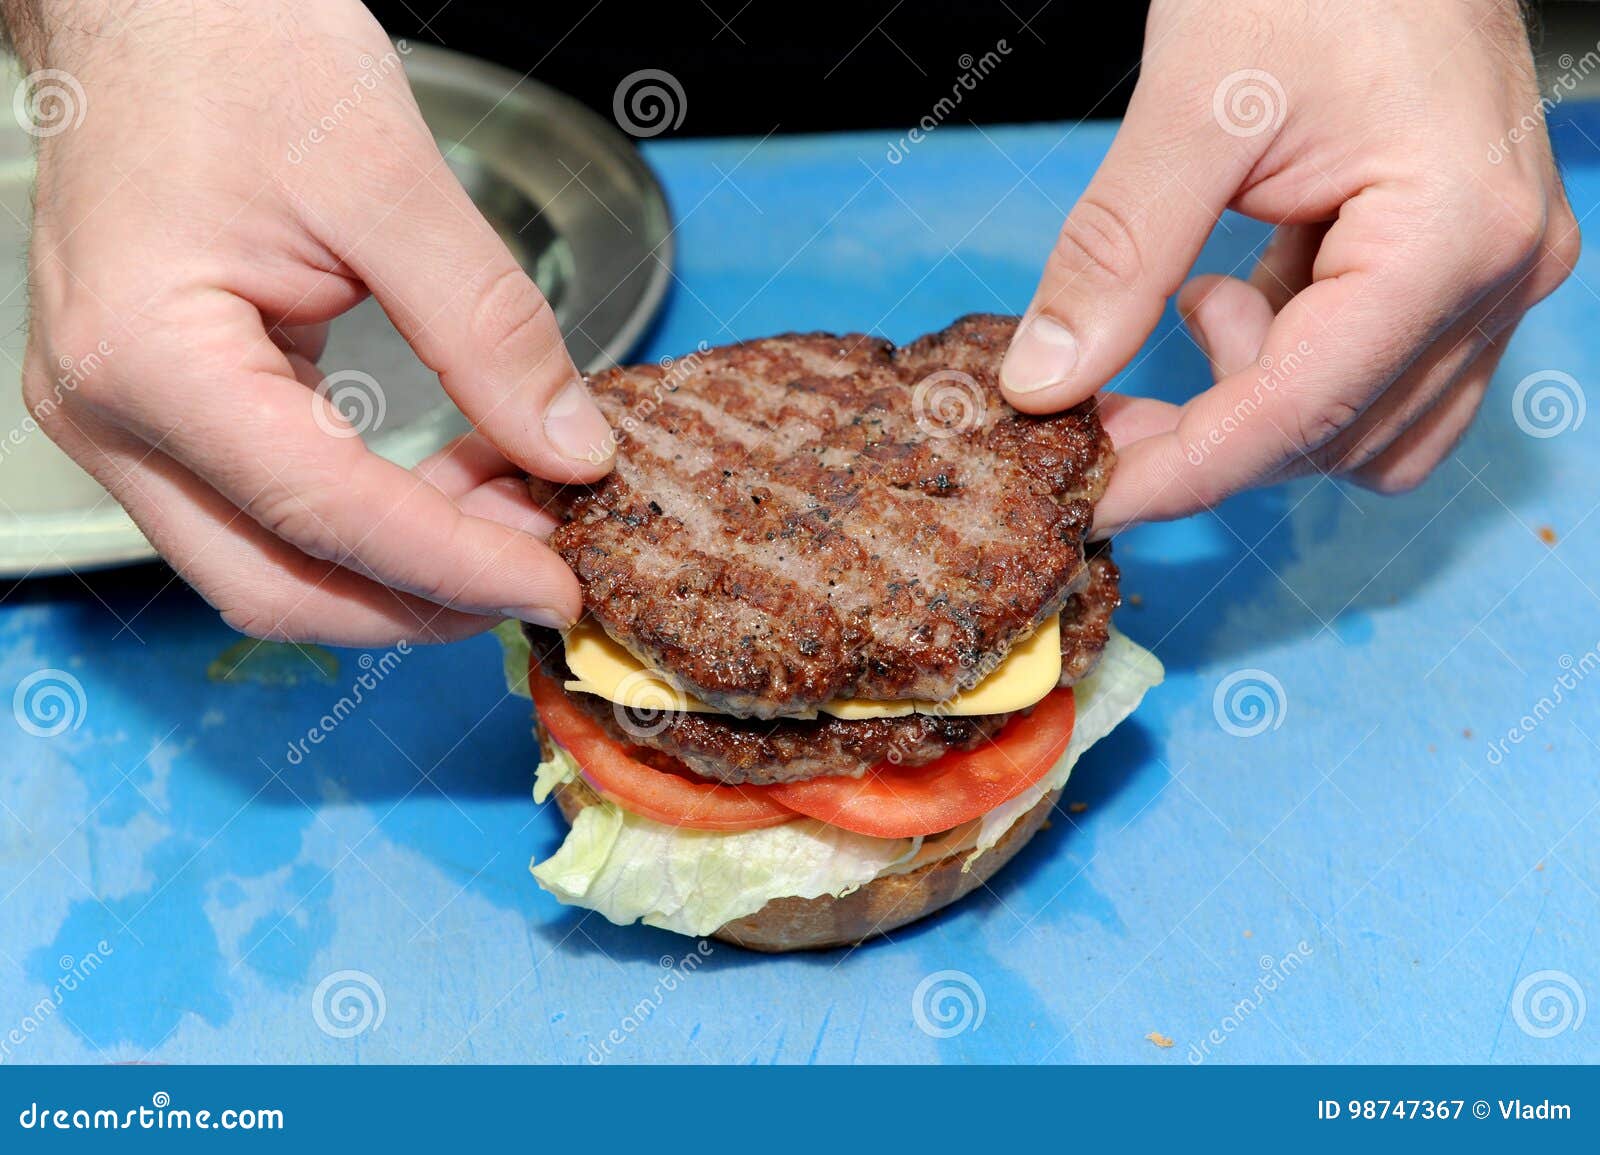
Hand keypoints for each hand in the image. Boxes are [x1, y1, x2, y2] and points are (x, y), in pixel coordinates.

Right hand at [12, 0, 614, 644]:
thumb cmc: (239, 49)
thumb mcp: (391, 180)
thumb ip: (489, 329)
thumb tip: (571, 452)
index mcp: (149, 358)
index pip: (326, 516)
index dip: (458, 568)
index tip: (560, 585)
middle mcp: (110, 416)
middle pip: (279, 586)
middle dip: (428, 599)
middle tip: (547, 565)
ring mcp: (124, 423)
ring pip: (273, 565)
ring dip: (406, 566)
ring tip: (518, 506)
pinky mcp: (162, 412)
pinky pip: (270, 510)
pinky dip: (375, 519)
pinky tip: (460, 477)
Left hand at [999, 0, 1578, 533]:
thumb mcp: (1191, 104)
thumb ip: (1116, 254)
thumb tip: (1042, 384)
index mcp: (1452, 237)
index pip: (1297, 414)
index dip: (1177, 472)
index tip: (1084, 502)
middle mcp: (1500, 273)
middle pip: (1332, 438)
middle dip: (1207, 433)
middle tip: (1097, 395)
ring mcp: (1496, 271)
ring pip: (1364, 427)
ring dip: (1255, 399)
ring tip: (1200, 293)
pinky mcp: (1466, 262)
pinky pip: (1376, 373)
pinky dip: (1288, 362)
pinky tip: (1236, 281)